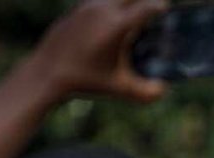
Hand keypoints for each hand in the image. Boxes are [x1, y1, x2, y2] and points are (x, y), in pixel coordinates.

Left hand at [29, 0, 168, 105]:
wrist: (47, 73)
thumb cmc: (85, 81)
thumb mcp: (121, 89)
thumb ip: (148, 92)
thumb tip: (164, 87)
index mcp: (117, 26)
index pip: (147, 6)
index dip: (161, 6)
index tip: (166, 10)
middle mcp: (102, 10)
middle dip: (144, 1)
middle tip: (151, 10)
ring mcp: (87, 7)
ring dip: (126, 3)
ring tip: (131, 20)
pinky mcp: (76, 10)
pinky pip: (100, 1)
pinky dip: (111, 8)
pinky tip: (111, 24)